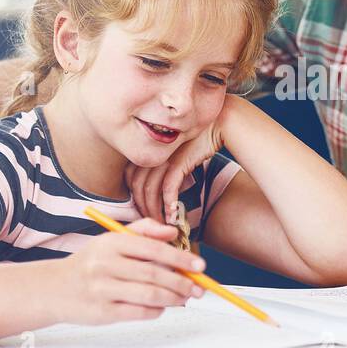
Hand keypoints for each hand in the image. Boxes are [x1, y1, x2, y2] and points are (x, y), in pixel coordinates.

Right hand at [54, 218, 207, 323]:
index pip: (153, 249)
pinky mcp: (102, 313)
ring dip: (174, 298)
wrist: (54, 289)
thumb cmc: (90, 263)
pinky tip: (162, 306)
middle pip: (154, 274)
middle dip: (183, 282)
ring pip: (149, 295)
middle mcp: (105, 265)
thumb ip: (142, 231)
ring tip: (185, 298)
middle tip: (199, 288)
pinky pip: (139, 312)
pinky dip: (156, 310)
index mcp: (111, 243)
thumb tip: (172, 232)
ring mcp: (102, 290)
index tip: (201, 265)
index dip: (181, 258)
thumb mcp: (111, 240)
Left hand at [125, 102, 228, 221]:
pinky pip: (168, 188)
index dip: (134, 197)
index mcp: (147, 150)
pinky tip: (173, 216)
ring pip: (151, 190)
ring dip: (155, 211)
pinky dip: (169, 204)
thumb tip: (159, 191)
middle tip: (152, 223)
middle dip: (143, 208)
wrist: (216, 124)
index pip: (129, 178)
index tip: (143, 210)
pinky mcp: (178, 162)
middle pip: (138, 187)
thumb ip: (164, 167)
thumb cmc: (197, 140)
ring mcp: (164, 158)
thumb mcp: (176, 153)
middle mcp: (152, 153)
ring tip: (163, 224)